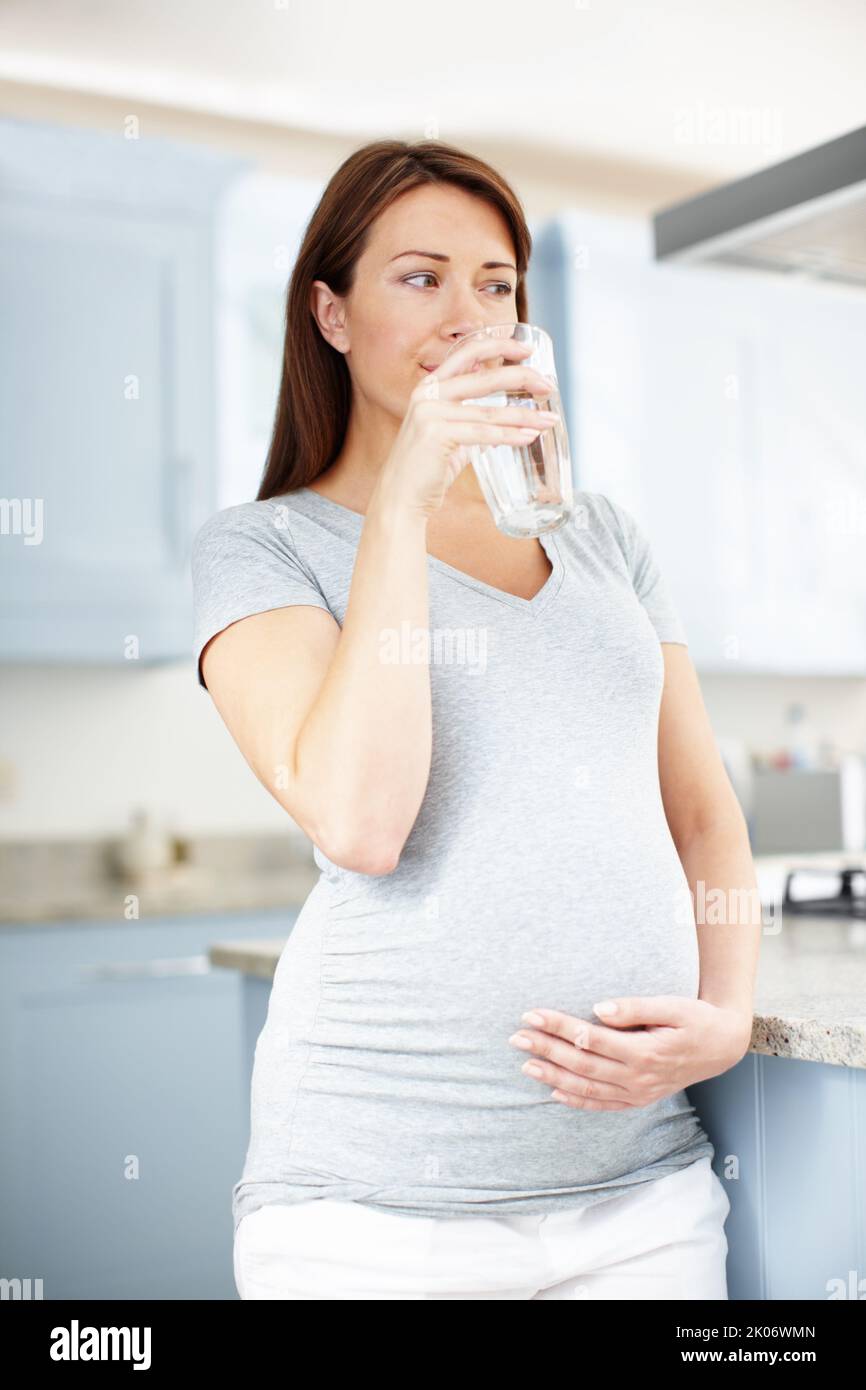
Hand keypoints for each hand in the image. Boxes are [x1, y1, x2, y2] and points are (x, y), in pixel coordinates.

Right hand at [373, 335, 558, 518]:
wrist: (400, 498)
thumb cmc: (425, 470)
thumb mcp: (447, 434)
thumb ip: (468, 419)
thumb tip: (501, 415)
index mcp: (429, 387)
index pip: (467, 354)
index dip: (498, 346)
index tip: (527, 350)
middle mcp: (427, 394)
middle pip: (485, 378)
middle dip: (522, 378)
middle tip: (548, 386)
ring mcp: (430, 413)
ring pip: (489, 411)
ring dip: (524, 415)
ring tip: (548, 420)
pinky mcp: (436, 435)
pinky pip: (483, 434)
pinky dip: (510, 435)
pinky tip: (528, 437)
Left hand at [508, 997, 753, 1110]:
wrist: (722, 1046)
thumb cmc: (695, 1019)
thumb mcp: (671, 1005)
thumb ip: (634, 1008)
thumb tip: (598, 1008)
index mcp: (644, 1052)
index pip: (590, 1039)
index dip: (558, 1026)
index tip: (532, 1014)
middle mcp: (638, 1078)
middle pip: (582, 1065)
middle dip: (546, 1050)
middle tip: (516, 1037)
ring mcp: (638, 1093)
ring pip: (587, 1088)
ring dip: (553, 1077)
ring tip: (525, 1064)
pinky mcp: (638, 1100)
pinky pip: (602, 1105)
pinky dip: (576, 1100)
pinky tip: (554, 1093)